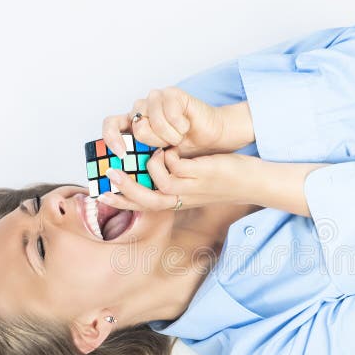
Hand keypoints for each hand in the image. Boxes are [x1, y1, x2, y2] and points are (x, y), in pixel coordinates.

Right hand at [97, 147, 252, 211]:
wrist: (253, 182)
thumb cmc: (223, 180)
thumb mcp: (195, 183)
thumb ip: (174, 178)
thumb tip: (154, 166)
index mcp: (177, 202)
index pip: (144, 206)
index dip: (122, 201)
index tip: (102, 193)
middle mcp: (183, 199)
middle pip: (147, 200)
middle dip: (126, 187)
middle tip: (111, 172)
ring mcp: (192, 188)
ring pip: (160, 181)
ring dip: (152, 165)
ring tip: (154, 152)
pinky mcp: (202, 174)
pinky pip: (176, 165)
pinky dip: (169, 156)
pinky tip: (173, 148)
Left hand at [102, 87, 224, 158]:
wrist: (210, 140)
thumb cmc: (185, 150)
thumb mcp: (157, 161)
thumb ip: (138, 160)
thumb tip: (118, 170)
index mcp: (133, 124)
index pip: (110, 124)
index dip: (111, 137)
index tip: (121, 153)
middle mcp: (142, 109)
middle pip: (137, 127)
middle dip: (154, 143)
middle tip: (167, 146)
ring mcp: (156, 99)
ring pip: (153, 121)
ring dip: (170, 136)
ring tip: (179, 137)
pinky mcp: (171, 94)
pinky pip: (169, 113)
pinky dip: (180, 126)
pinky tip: (186, 126)